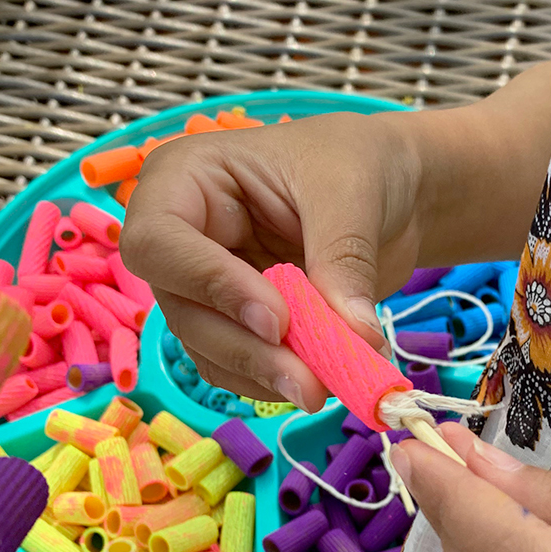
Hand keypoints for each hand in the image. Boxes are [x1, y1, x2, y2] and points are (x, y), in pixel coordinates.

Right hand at [121, 112, 423, 410]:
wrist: (391, 192)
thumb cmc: (357, 163)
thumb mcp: (351, 193)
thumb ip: (343, 262)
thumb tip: (352, 336)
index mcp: (186, 180)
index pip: (159, 242)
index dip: (210, 287)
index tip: (277, 319)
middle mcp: (183, 237)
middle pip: (182, 308)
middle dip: (246, 349)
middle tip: (309, 382)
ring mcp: (207, 286)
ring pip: (207, 348)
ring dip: (261, 376)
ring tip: (322, 388)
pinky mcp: (239, 323)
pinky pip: (237, 367)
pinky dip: (272, 383)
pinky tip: (317, 383)